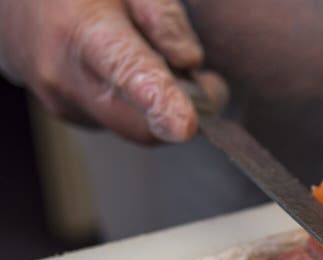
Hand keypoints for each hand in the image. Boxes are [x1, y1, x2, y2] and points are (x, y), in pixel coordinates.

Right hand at [0, 0, 226, 142]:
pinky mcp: (66, 113)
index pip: (127, 70)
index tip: (185, 124)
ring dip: (158, 107)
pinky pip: (117, 121)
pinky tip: (125, 71)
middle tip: (206, 82)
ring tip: (153, 62)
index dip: (160, 100)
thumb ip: (160, 14)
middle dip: (181, 111)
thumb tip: (189, 60)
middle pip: (139, 123)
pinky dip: (136, 105)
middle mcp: (62, 74)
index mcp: (80, 28)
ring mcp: (59, 101)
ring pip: (133, 125)